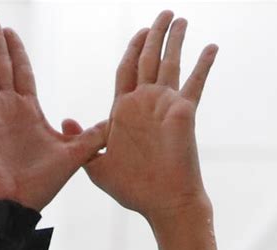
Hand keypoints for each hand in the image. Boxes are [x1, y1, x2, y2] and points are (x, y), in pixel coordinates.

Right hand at [0, 11, 109, 213]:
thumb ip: (92, 137)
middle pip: (1, 64)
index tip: (10, 31)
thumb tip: (112, 123)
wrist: (11, 205)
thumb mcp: (74, 156)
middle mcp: (6, 108)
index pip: (22, 72)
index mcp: (28, 112)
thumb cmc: (39, 186)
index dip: (16, 50)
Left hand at [61, 10, 217, 224]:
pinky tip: (211, 47)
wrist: (162, 203)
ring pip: (170, 63)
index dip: (133, 49)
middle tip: (164, 14)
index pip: (128, 69)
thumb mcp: (97, 166)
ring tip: (181, 19)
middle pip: (149, 58)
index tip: (141, 32)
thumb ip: (83, 140)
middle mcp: (145, 103)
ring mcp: (165, 106)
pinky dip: (203, 65)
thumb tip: (65, 121)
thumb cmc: (133, 190)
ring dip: (176, 39)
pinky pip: (195, 83)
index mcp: (125, 111)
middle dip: (155, 34)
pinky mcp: (183, 112)